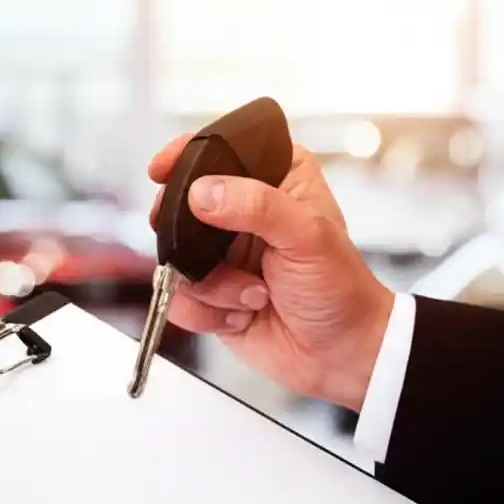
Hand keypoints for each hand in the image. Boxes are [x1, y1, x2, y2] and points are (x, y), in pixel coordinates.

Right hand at [149, 134, 394, 410]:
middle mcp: (243, 212)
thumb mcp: (308, 236)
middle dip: (189, 238)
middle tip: (205, 253)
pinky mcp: (210, 292)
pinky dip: (208, 313)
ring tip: (254, 294)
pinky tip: (242, 315)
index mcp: (275, 178)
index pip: (222, 149)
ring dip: (213, 285)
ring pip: (176, 257)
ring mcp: (222, 253)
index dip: (187, 156)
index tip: (162, 170)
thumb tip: (203, 194)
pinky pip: (178, 298)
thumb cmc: (340, 289)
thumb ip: (257, 205)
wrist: (341, 354)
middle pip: (181, 204)